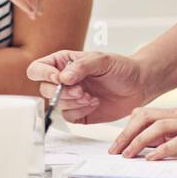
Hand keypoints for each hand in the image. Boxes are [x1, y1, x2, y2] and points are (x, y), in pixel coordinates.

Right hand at [25, 50, 149, 123]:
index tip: (60, 78)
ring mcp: (70, 97)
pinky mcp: (79, 112)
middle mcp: (64, 80)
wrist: (138, 85)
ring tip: (91, 97)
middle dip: (63, 93)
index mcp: (64, 62)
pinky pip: (68, 117)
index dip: (44, 74)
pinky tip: (94, 104)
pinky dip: (80, 112)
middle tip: (81, 90)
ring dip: (73, 103)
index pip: (38, 68)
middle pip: (44, 90)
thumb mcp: (102, 60)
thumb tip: (63, 77)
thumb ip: (81, 66)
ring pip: (55, 105)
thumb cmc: (121, 68)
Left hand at [109, 105, 176, 159]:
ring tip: (128, 154)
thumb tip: (150, 145)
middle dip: (127, 134)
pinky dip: (163, 149)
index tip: (116, 143)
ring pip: (159, 127)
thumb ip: (173, 136)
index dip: (127, 127)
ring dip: (140, 141)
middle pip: (147, 118)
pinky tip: (152, 158)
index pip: (145, 114)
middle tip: (115, 149)